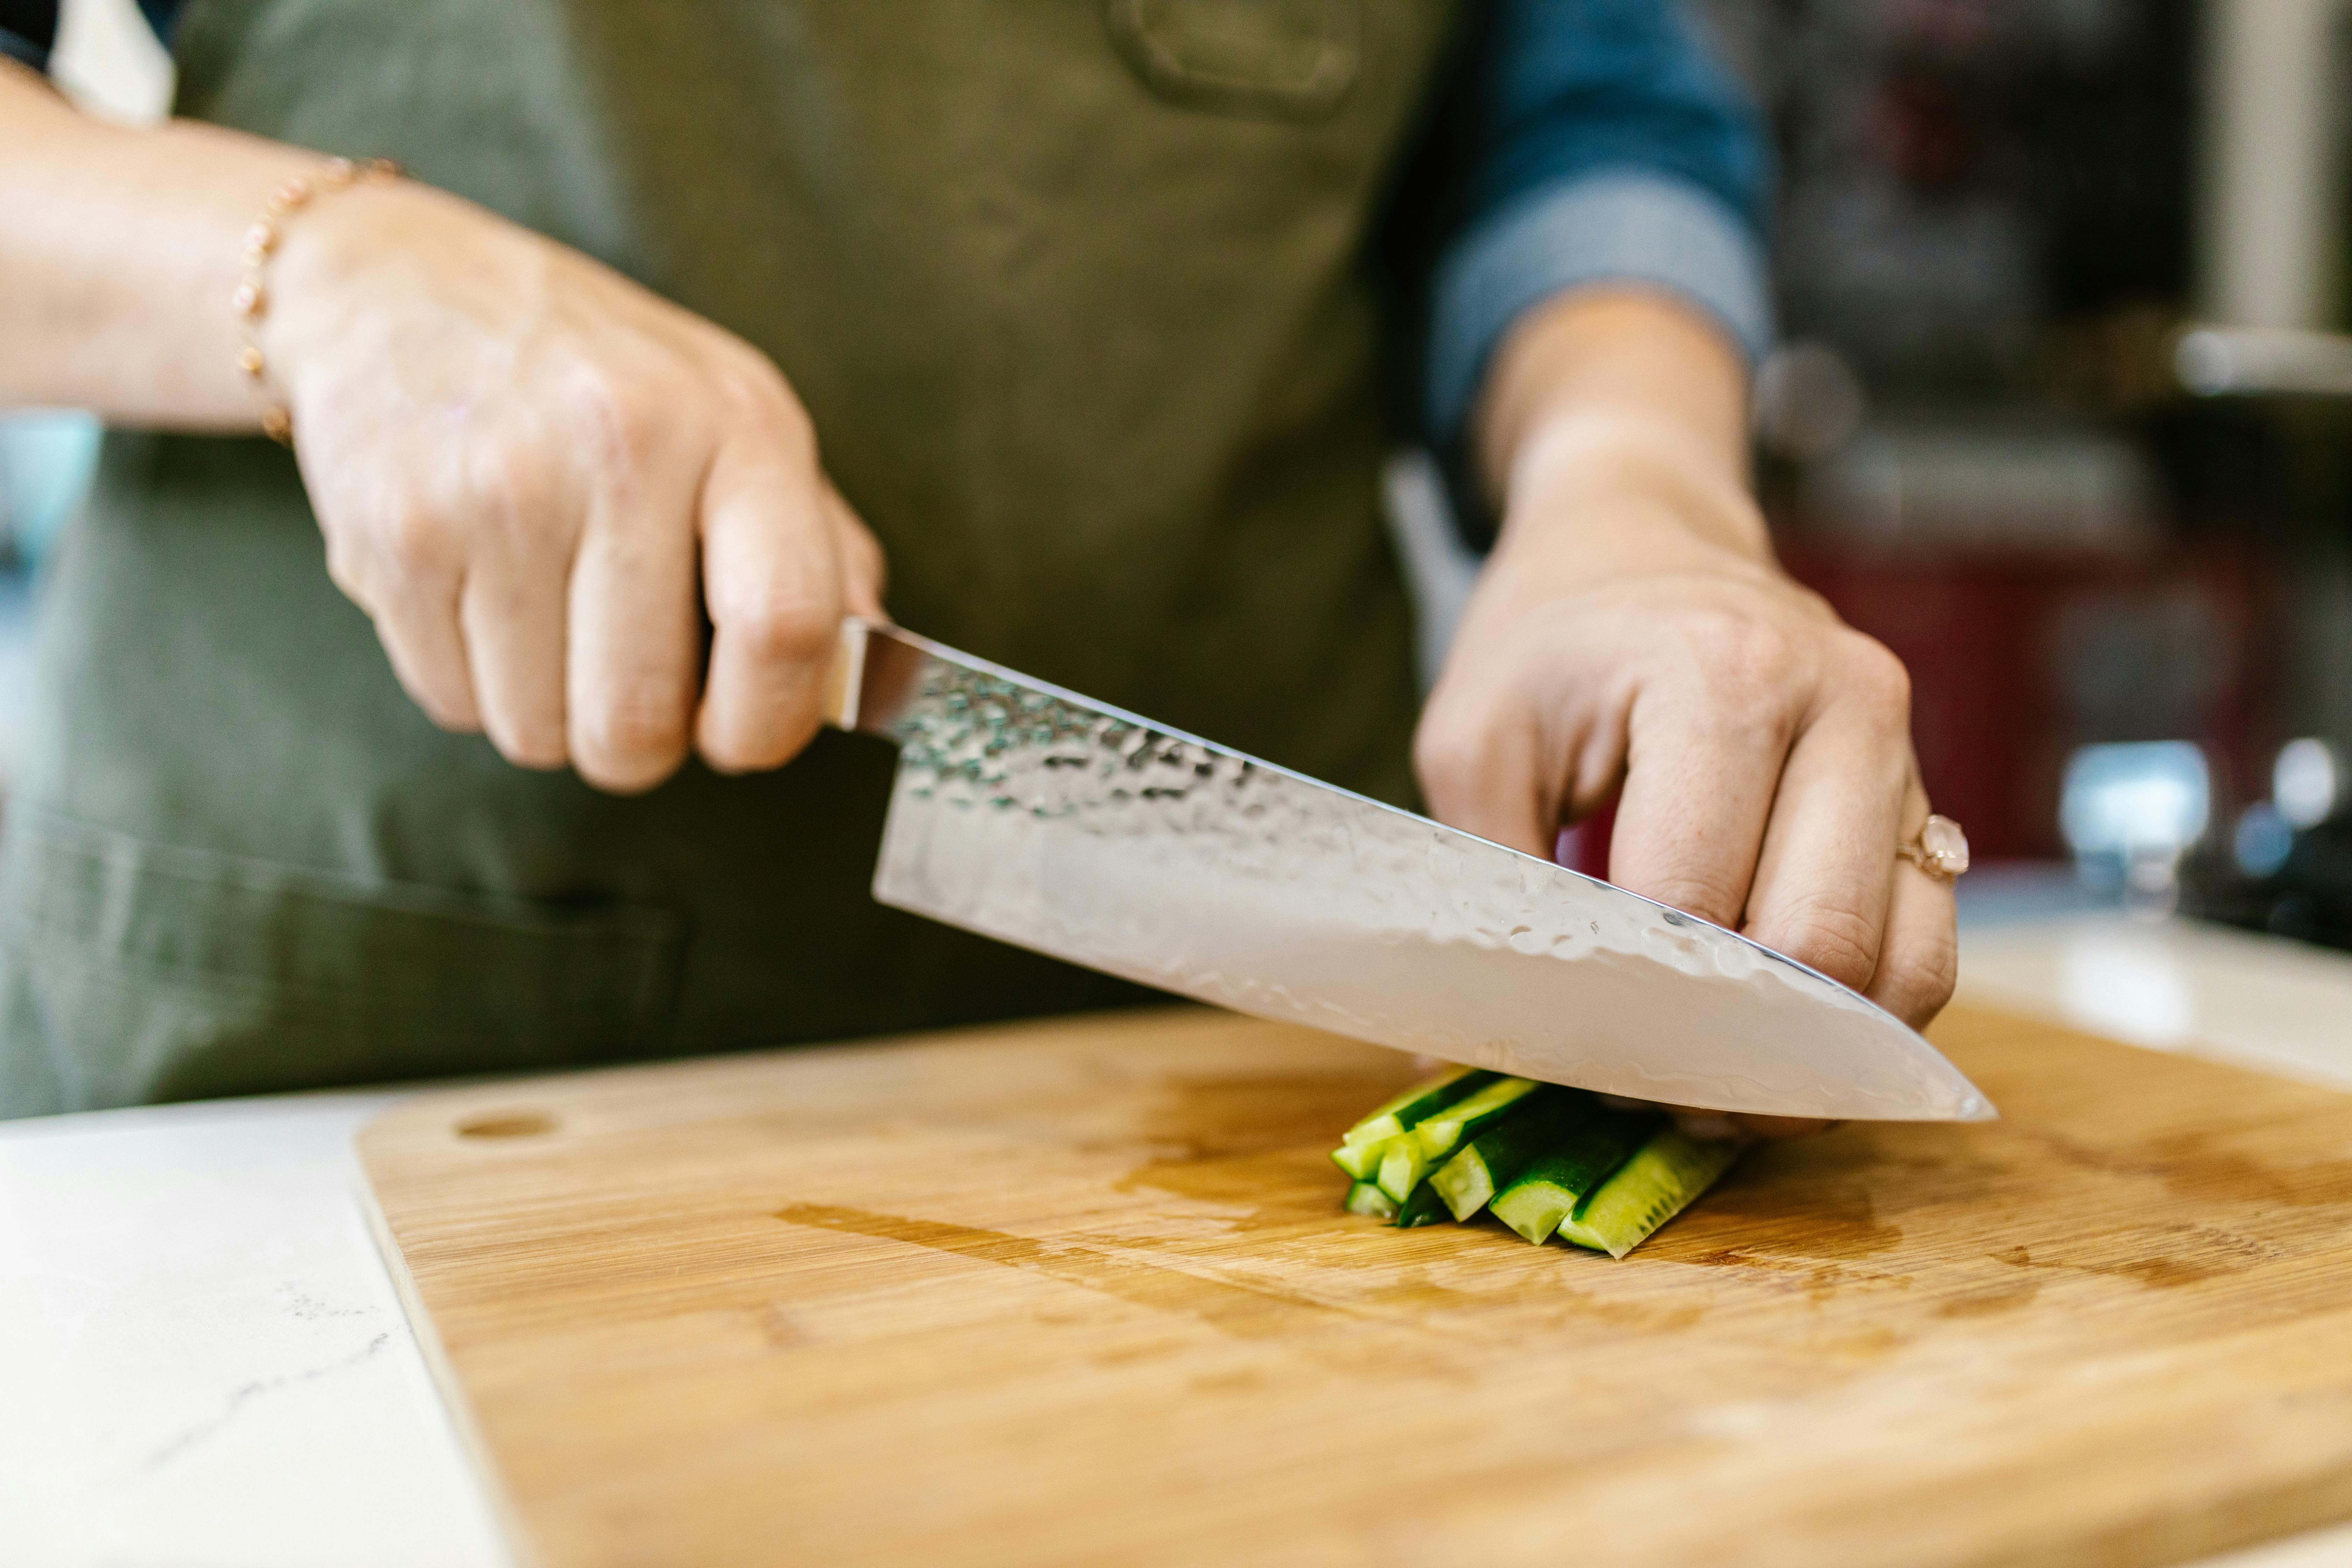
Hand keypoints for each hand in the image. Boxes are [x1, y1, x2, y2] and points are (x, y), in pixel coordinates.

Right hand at [267, 178, 883, 791]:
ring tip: (547, 615)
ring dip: (551, 711)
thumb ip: (817, 543)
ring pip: (539, 733)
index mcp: (731, 424)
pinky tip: (480, 592)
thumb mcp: (732, 411)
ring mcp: (494, 495)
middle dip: (642, 742)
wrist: (394, 286)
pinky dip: (474, 682)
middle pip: (640, 722)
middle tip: (634, 685)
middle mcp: (615, 450)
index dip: (770, 722)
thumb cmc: (595, 370)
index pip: (782, 626)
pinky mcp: (395, 538)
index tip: (745, 730)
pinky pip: (455, 703)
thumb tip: (864, 660)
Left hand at [1415, 419, 1956, 1035]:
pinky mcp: (1920, 801)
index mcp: (1724, 677)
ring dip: (1818, 1053)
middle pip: (1821, 941)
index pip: (1696, 899)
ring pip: (1905, 961)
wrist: (1641, 540)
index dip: (1639, 1001)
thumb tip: (1485, 1042)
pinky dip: (1863, 1018)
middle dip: (1739, 1044)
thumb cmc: (1550, 642)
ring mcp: (1900, 752)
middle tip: (1655, 1090)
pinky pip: (1927, 945)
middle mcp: (1843, 706)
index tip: (1581, 1053)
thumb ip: (1493, 885)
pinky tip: (1782, 1045)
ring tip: (1723, 1093)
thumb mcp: (1476, 741)